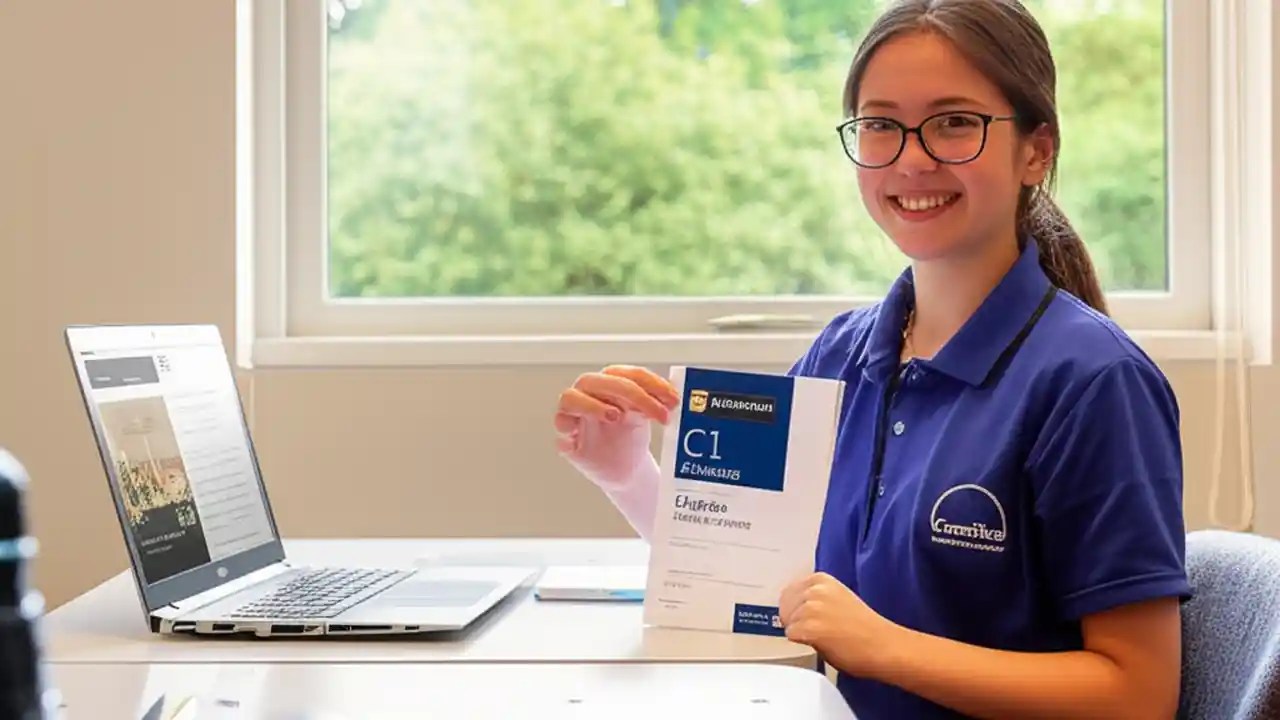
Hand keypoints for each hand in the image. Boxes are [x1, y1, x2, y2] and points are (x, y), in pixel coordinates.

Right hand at [553, 364, 679, 454]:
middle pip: (599, 381)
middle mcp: (589, 394)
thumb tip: (677, 397)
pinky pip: (560, 433)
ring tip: (615, 416)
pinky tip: (579, 440)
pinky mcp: (567, 440)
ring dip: (592, 405)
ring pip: (569, 398)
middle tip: (656, 412)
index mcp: (611, 383)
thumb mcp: (648, 417)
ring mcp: (574, 416)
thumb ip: (658, 404)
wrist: (625, 469)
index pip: (628, 374)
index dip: (651, 383)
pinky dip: (567, 434)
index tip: (673, 399)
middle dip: (631, 393)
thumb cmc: (633, 436)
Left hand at [779, 572, 898, 677]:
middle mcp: (814, 589)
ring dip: (802, 634)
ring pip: (787, 623)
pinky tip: (824, 642)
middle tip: (819, 630)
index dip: (796, 610)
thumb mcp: (837, 599)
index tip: (810, 618)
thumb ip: (815, 599)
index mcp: (821, 579)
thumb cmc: (865, 628)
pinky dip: (804, 643)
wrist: (884, 645)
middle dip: (795, 621)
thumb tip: (795, 609)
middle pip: (784, 608)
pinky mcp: (809, 627)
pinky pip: (791, 636)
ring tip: (826, 637)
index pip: (789, 593)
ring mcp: (811, 607)